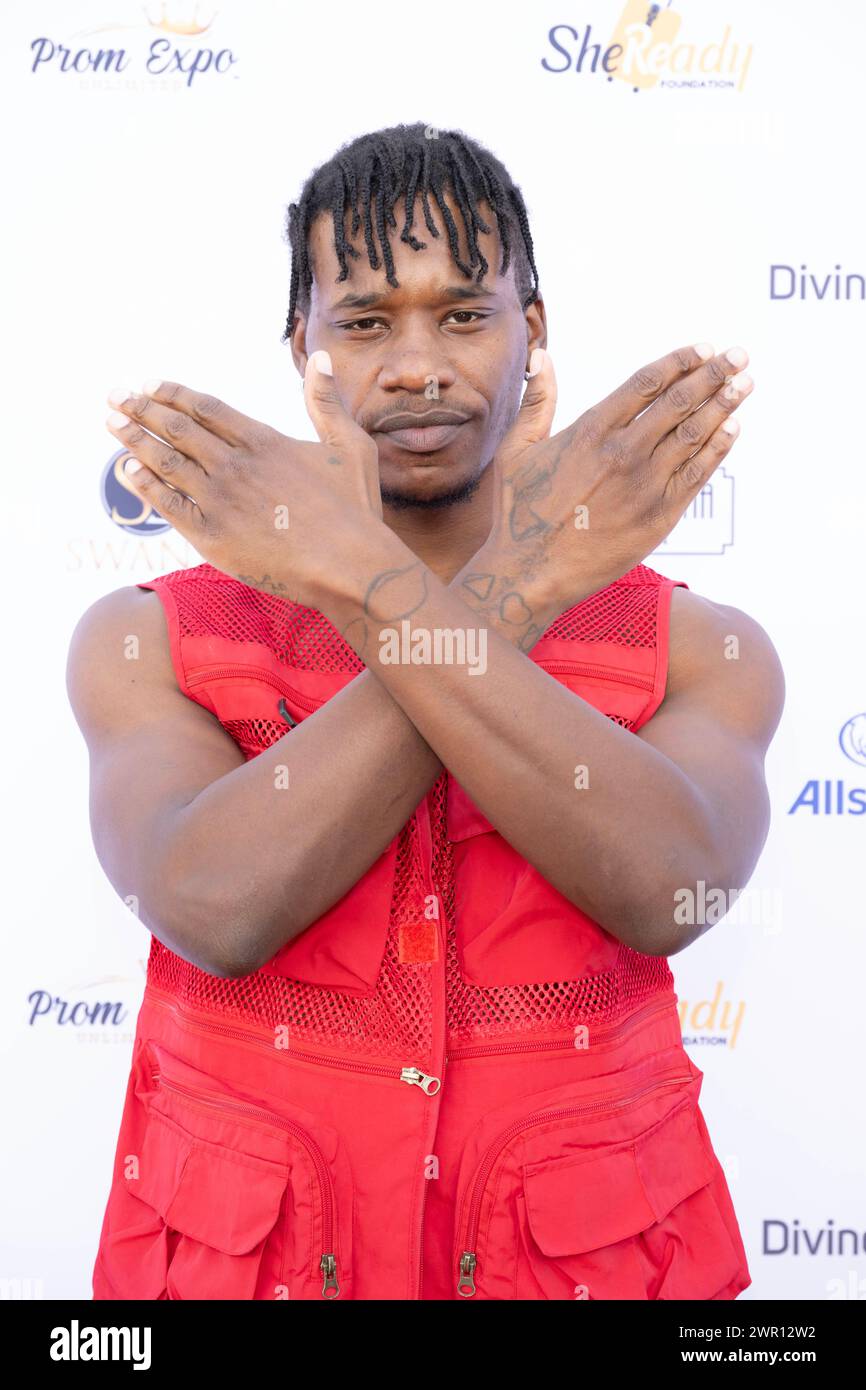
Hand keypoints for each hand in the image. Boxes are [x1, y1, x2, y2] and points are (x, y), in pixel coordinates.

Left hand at [104, 351, 381, 605]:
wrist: (348, 565)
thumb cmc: (355, 509)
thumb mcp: (350, 446)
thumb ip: (327, 402)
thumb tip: (319, 357)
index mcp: (263, 440)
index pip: (205, 408)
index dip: (173, 393)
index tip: (151, 385)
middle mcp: (235, 464)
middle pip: (177, 428)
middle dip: (141, 408)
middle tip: (116, 396)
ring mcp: (220, 499)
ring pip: (166, 461)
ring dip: (134, 439)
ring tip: (111, 423)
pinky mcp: (211, 535)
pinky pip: (167, 504)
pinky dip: (144, 484)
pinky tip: (127, 470)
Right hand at [478, 343, 751, 637]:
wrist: (533, 572)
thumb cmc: (519, 512)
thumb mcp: (518, 449)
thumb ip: (537, 401)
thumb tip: (543, 356)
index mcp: (592, 430)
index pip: (647, 383)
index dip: (680, 362)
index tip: (703, 350)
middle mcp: (624, 452)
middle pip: (679, 402)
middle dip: (714, 375)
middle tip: (738, 356)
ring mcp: (646, 484)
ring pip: (694, 434)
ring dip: (724, 406)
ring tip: (744, 385)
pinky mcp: (660, 516)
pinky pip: (697, 474)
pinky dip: (718, 448)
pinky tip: (733, 428)